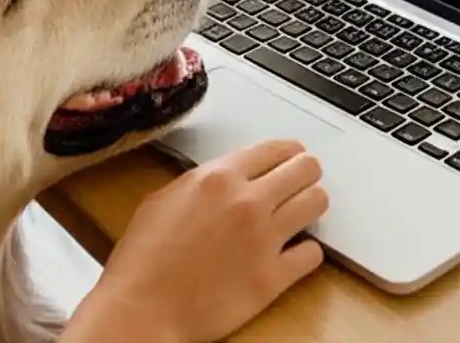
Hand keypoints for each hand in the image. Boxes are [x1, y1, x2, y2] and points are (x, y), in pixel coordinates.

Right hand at [63, 139, 328, 342]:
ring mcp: (263, 239)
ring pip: (318, 202)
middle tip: (301, 184)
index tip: (293, 158)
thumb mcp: (162, 201)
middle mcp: (246, 201)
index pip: (276, 148)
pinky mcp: (272, 277)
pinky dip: (306, 253)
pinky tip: (293, 255)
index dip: (289, 152)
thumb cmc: (142, 260)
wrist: (141, 311)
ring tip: (300, 216)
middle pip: (306, 168)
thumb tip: (223, 181)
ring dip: (311, 206)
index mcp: (218, 178)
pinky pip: (313, 254)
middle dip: (306, 174)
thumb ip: (199, 184)